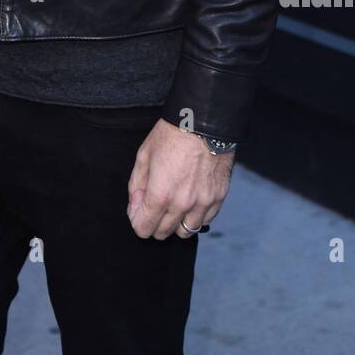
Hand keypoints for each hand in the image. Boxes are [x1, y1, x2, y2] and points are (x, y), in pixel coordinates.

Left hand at [127, 122, 234, 239]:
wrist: (204, 122)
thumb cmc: (172, 134)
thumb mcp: (144, 155)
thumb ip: (136, 185)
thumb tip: (136, 205)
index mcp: (160, 194)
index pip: (143, 229)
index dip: (137, 219)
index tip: (139, 206)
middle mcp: (182, 204)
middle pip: (163, 233)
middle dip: (154, 222)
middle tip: (154, 203)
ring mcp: (203, 203)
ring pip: (185, 231)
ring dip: (176, 222)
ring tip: (174, 204)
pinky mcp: (218, 198)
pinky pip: (205, 220)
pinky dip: (195, 216)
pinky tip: (191, 200)